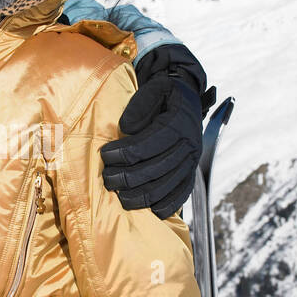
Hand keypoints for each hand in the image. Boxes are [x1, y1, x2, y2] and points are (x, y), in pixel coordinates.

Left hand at [100, 44, 213, 218]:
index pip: (148, 144)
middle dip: (127, 178)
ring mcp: (191, 162)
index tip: (105, 156)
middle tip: (107, 179)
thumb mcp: (156, 86)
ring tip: (120, 197)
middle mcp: (188, 146)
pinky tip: (149, 210)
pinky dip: (165, 205)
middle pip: (155, 169)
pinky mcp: (191, 174)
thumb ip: (141, 103)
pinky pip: (181, 195)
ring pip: (165, 186)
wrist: (189, 101)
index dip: (125, 153)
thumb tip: (127, 127)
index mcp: (179, 124)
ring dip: (141, 196)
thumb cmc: (167, 94)